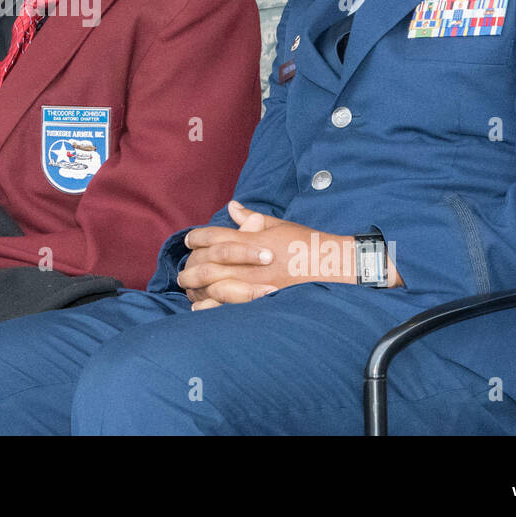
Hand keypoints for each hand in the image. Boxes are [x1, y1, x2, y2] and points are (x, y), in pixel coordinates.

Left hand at [178, 202, 362, 309]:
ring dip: (198, 288)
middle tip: (182, 273)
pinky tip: (200, 309)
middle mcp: (249, 262)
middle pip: (208, 263)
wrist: (333, 268)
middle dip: (191, 268)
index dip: (197, 238)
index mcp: (251, 240)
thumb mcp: (278, 226)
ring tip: (188, 290)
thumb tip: (233, 206)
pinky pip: (229, 306)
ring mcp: (254, 283)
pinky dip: (211, 308)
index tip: (188, 241)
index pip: (214, 236)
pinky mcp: (261, 301)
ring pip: (214, 286)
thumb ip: (252, 218)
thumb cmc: (306, 245)